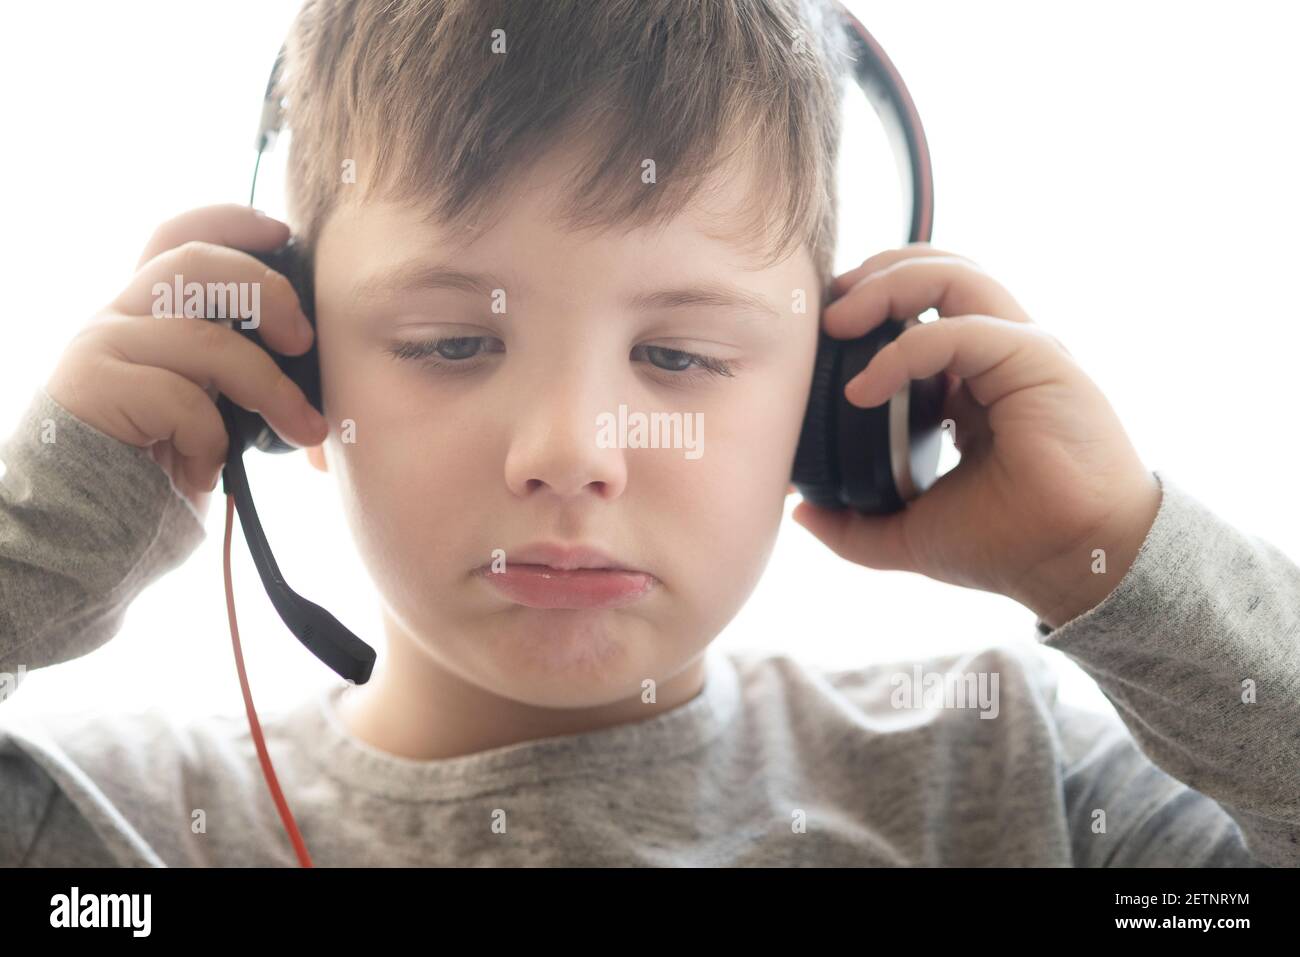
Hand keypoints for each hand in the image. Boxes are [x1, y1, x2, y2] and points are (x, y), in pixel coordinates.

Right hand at [45, 204, 327, 518]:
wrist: (85, 533)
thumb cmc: (158, 472)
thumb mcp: (210, 410)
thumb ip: (239, 375)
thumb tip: (317, 375)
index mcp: (148, 314)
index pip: (177, 237)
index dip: (230, 223)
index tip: (281, 233)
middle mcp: (117, 317)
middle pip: (194, 263)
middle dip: (266, 293)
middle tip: (303, 340)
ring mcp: (99, 349)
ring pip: (204, 341)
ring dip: (270, 391)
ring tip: (303, 430)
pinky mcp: (90, 389)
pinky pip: (180, 400)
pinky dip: (209, 442)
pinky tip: (201, 472)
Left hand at [790, 243, 1161, 629]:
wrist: (1077, 567)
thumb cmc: (1010, 546)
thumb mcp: (909, 533)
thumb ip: (853, 524)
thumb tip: (800, 512)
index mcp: (974, 380)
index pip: (923, 306)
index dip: (869, 303)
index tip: (821, 333)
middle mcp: (1000, 354)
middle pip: (938, 270)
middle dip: (875, 274)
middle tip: (826, 311)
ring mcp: (1021, 350)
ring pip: (954, 274)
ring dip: (887, 285)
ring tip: (838, 321)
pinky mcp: (1037, 360)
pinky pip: (961, 329)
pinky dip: (906, 348)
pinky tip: (865, 388)